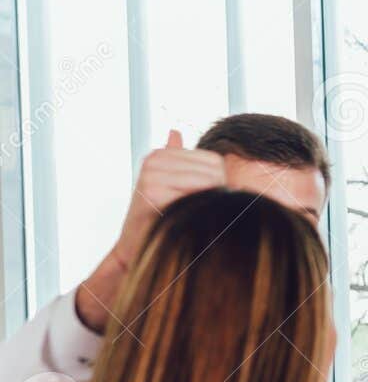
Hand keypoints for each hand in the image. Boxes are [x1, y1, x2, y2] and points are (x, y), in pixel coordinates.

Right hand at [76, 130, 226, 331]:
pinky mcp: (150, 192)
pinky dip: (197, 210)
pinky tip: (182, 219)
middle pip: (214, 171)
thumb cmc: (160, 218)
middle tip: (193, 211)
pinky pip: (194, 195)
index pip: (215, 162)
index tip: (198, 201)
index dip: (217, 185)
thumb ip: (175, 159)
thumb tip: (174, 130)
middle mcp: (154, 160)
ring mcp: (151, 174)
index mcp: (161, 155)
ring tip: (187, 215)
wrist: (136, 250)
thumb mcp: (168, 184)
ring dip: (206, 204)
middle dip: (214, 194)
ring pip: (208, 183)